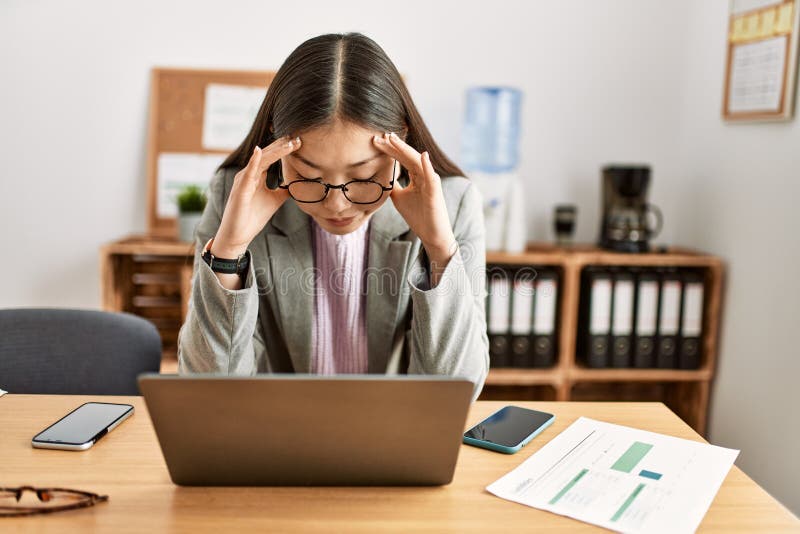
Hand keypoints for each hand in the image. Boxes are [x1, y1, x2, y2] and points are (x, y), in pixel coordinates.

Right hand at [212, 136, 301, 257]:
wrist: (238, 235)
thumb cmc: (253, 217)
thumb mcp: (274, 200)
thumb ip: (284, 190)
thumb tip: (298, 183)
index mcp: (256, 175)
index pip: (272, 157)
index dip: (284, 149)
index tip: (300, 142)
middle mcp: (248, 174)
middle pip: (267, 155)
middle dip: (282, 146)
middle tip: (297, 137)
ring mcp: (243, 181)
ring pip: (260, 161)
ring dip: (274, 151)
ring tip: (288, 142)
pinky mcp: (240, 190)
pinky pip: (247, 173)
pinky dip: (253, 161)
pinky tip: (259, 151)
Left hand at [372, 132, 456, 262]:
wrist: (431, 234)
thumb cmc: (418, 215)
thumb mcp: (398, 198)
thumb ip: (392, 185)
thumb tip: (380, 177)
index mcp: (416, 176)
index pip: (401, 159)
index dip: (389, 149)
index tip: (376, 140)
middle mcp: (424, 175)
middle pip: (407, 156)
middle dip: (394, 146)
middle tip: (381, 135)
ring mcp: (431, 182)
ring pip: (417, 162)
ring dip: (406, 150)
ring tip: (394, 139)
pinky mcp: (435, 191)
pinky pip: (432, 177)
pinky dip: (427, 166)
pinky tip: (422, 155)